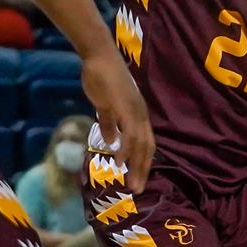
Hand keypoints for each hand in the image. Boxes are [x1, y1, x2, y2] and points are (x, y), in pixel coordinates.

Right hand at [81, 54, 152, 192]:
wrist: (98, 57)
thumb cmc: (101, 78)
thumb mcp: (105, 105)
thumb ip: (108, 123)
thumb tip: (109, 141)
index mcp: (138, 115)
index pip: (146, 144)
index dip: (143, 162)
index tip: (137, 179)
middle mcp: (140, 115)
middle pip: (147, 148)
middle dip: (142, 170)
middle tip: (137, 190)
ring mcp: (134, 111)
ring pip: (140, 144)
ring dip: (136, 165)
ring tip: (131, 183)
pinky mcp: (124, 107)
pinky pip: (128, 132)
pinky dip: (126, 148)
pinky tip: (120, 161)